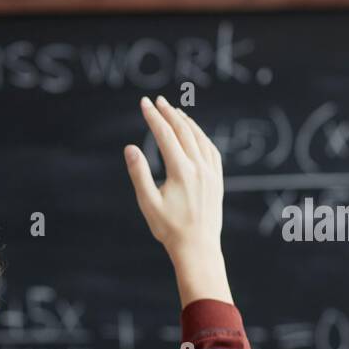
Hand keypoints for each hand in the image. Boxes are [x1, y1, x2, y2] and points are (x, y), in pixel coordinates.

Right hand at [124, 96, 231, 305]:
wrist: (197, 247)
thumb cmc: (169, 228)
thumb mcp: (148, 203)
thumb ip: (139, 173)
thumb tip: (130, 148)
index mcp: (181, 172)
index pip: (165, 135)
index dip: (153, 117)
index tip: (144, 103)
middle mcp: (199, 168)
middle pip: (183, 131)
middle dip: (169, 113)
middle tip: (157, 101)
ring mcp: (211, 172)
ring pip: (199, 138)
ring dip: (186, 122)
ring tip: (174, 112)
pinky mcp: (218, 179)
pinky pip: (211, 150)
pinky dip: (201, 136)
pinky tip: (194, 133)